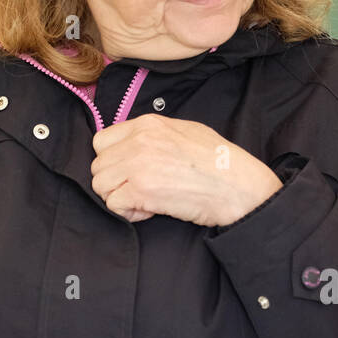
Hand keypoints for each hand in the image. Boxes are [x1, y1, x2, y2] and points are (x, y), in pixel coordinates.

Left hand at [91, 115, 281, 225]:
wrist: (238, 187)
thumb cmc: (221, 163)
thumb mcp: (187, 132)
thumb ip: (155, 135)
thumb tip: (136, 145)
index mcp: (148, 124)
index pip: (102, 140)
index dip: (113, 160)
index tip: (129, 172)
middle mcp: (139, 141)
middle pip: (98, 165)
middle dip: (115, 182)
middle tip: (139, 191)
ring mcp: (138, 165)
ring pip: (101, 185)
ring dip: (119, 197)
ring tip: (145, 201)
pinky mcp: (141, 190)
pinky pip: (114, 204)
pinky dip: (128, 213)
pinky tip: (150, 210)